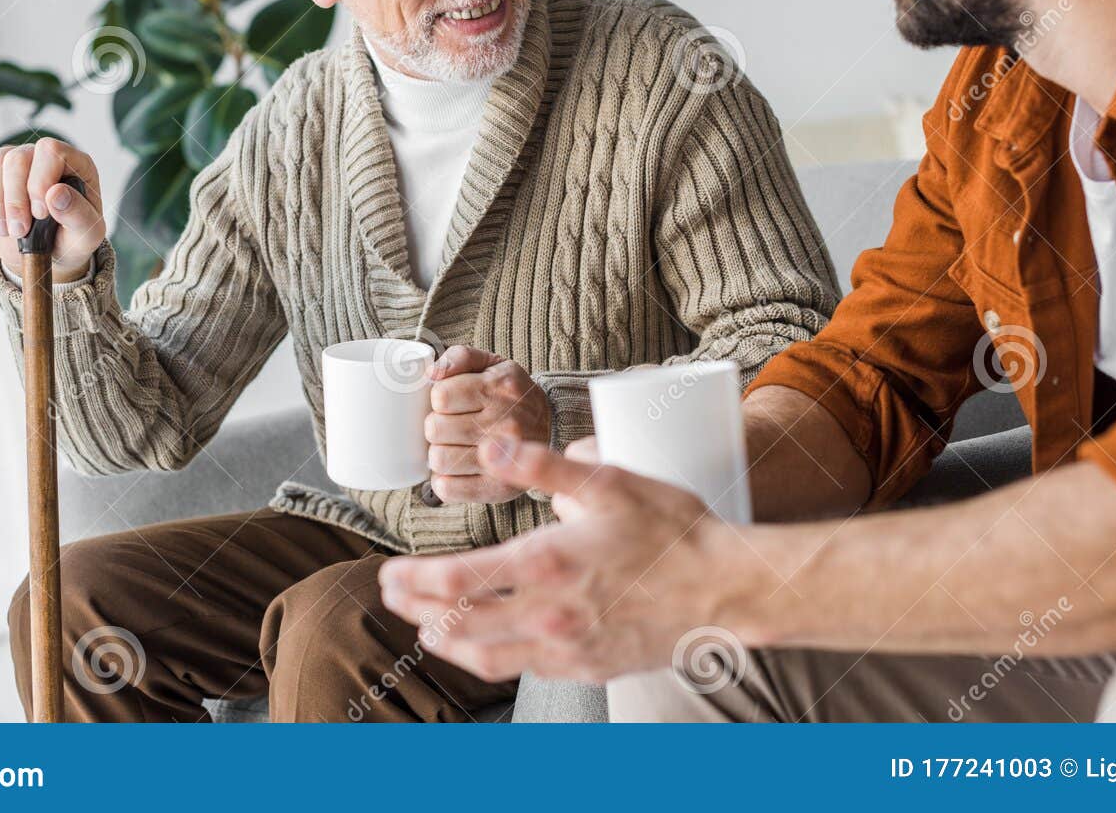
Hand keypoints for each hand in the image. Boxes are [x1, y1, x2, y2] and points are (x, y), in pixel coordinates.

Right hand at [0, 138, 105, 282]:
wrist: (50, 250)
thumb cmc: (72, 238)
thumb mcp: (86, 236)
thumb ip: (79, 215)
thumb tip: (56, 194)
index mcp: (77, 164)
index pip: (51, 151)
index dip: (40, 182)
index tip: (40, 214)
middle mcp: (46, 156)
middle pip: (18, 158)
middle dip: (14, 199)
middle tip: (19, 230)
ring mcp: (19, 159)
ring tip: (8, 230)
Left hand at [379, 436, 743, 683]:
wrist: (726, 590)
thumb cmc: (673, 530)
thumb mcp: (610, 482)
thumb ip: (545, 465)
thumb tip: (492, 444)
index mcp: (547, 562)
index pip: (456, 580)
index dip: (413, 579)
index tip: (389, 573)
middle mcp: (549, 613)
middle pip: (459, 622)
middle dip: (416, 609)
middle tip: (391, 597)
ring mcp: (567, 647)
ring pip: (486, 655)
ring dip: (447, 642)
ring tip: (426, 629)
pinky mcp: (588, 666)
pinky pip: (526, 670)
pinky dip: (494, 659)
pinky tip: (489, 648)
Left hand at [424, 347, 550, 502]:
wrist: (551, 426)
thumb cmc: (511, 394)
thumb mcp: (492, 364)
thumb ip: (459, 357)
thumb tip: (431, 373)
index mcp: (498, 388)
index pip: (440, 396)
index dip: (440, 399)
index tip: (451, 403)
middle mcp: (504, 423)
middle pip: (435, 429)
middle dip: (437, 426)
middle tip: (451, 426)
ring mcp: (503, 458)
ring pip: (439, 459)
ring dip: (439, 453)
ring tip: (454, 446)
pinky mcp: (498, 488)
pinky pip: (448, 488)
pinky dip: (444, 480)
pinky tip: (457, 469)